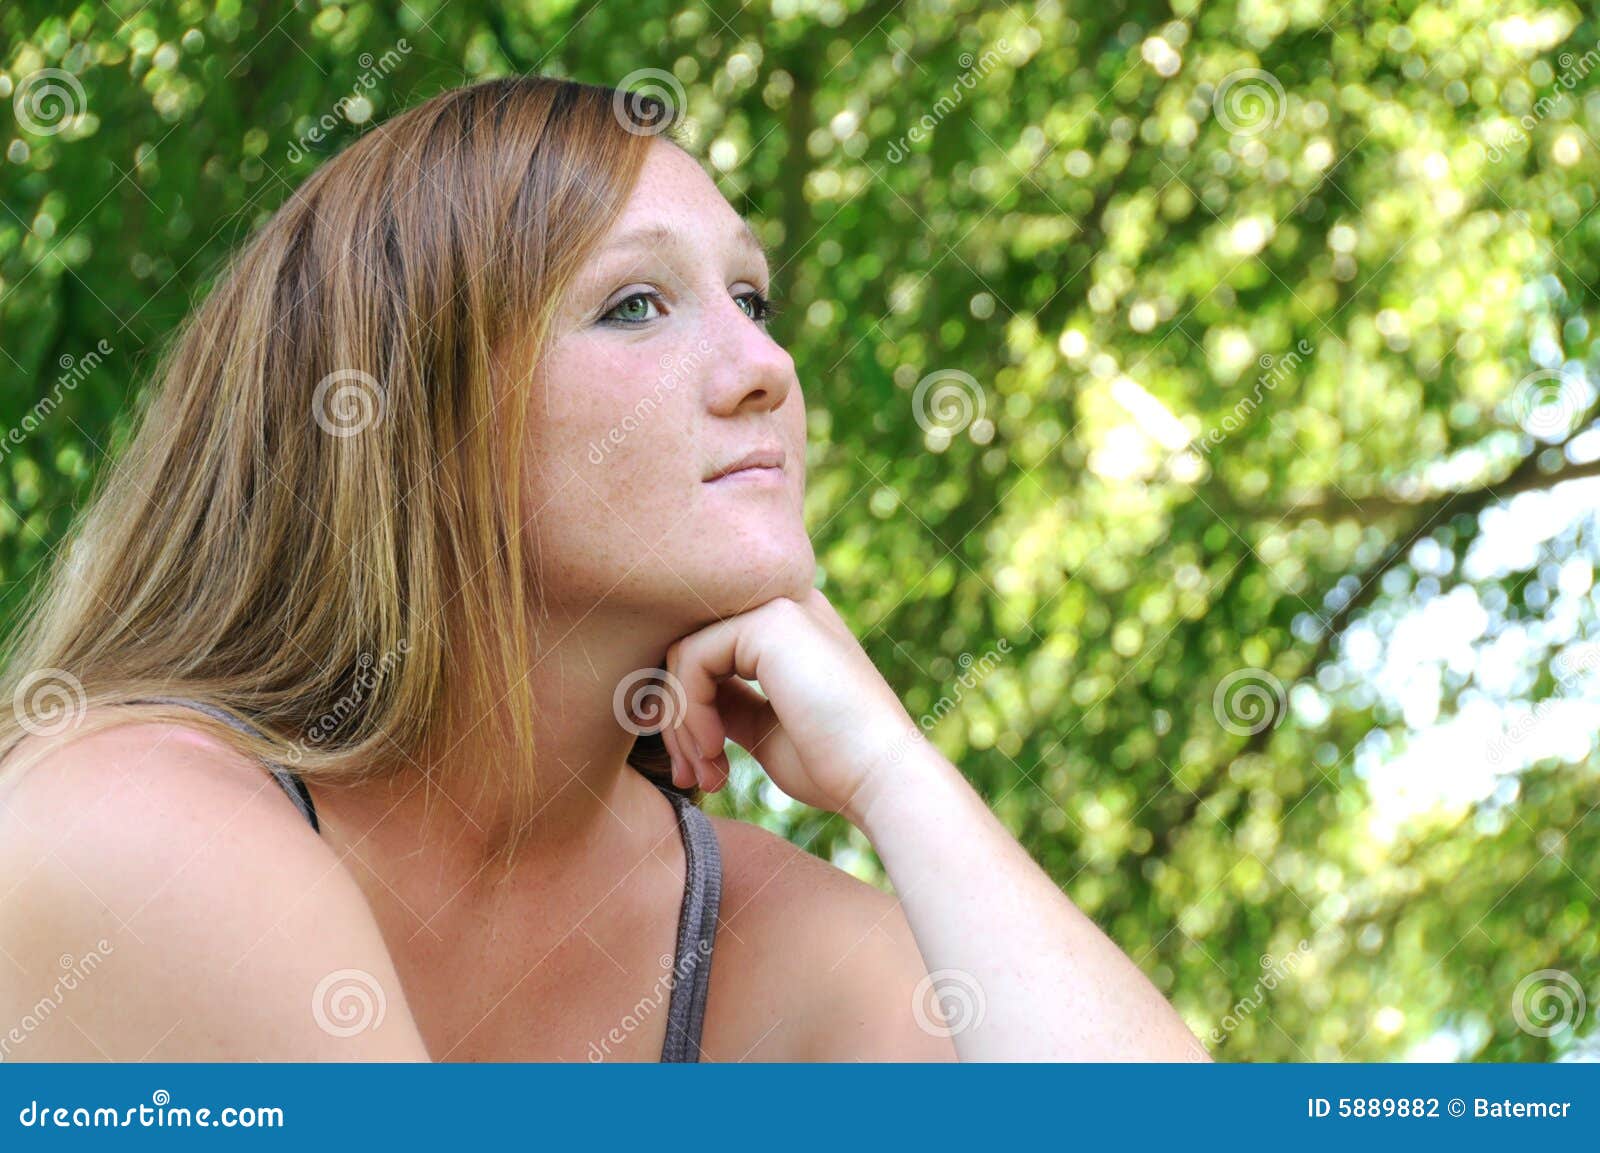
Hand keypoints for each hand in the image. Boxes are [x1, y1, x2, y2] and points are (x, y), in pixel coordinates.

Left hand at [660, 588, 921, 823]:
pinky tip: (715, 750)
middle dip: (677, 718)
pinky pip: (692, 658)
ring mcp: (779, 605)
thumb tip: (672, 698)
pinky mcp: (772, 620)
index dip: (685, 708)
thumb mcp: (763, 728)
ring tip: (705, 772)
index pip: (705, 648)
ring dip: (681, 721)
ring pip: (682, 652)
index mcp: (788, 623)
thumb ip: (725, 702)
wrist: (884, 780)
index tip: (691, 767)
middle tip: (689, 776)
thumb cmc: (835, 765)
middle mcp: (783, 602)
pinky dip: (691, 711)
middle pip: (689, 646)